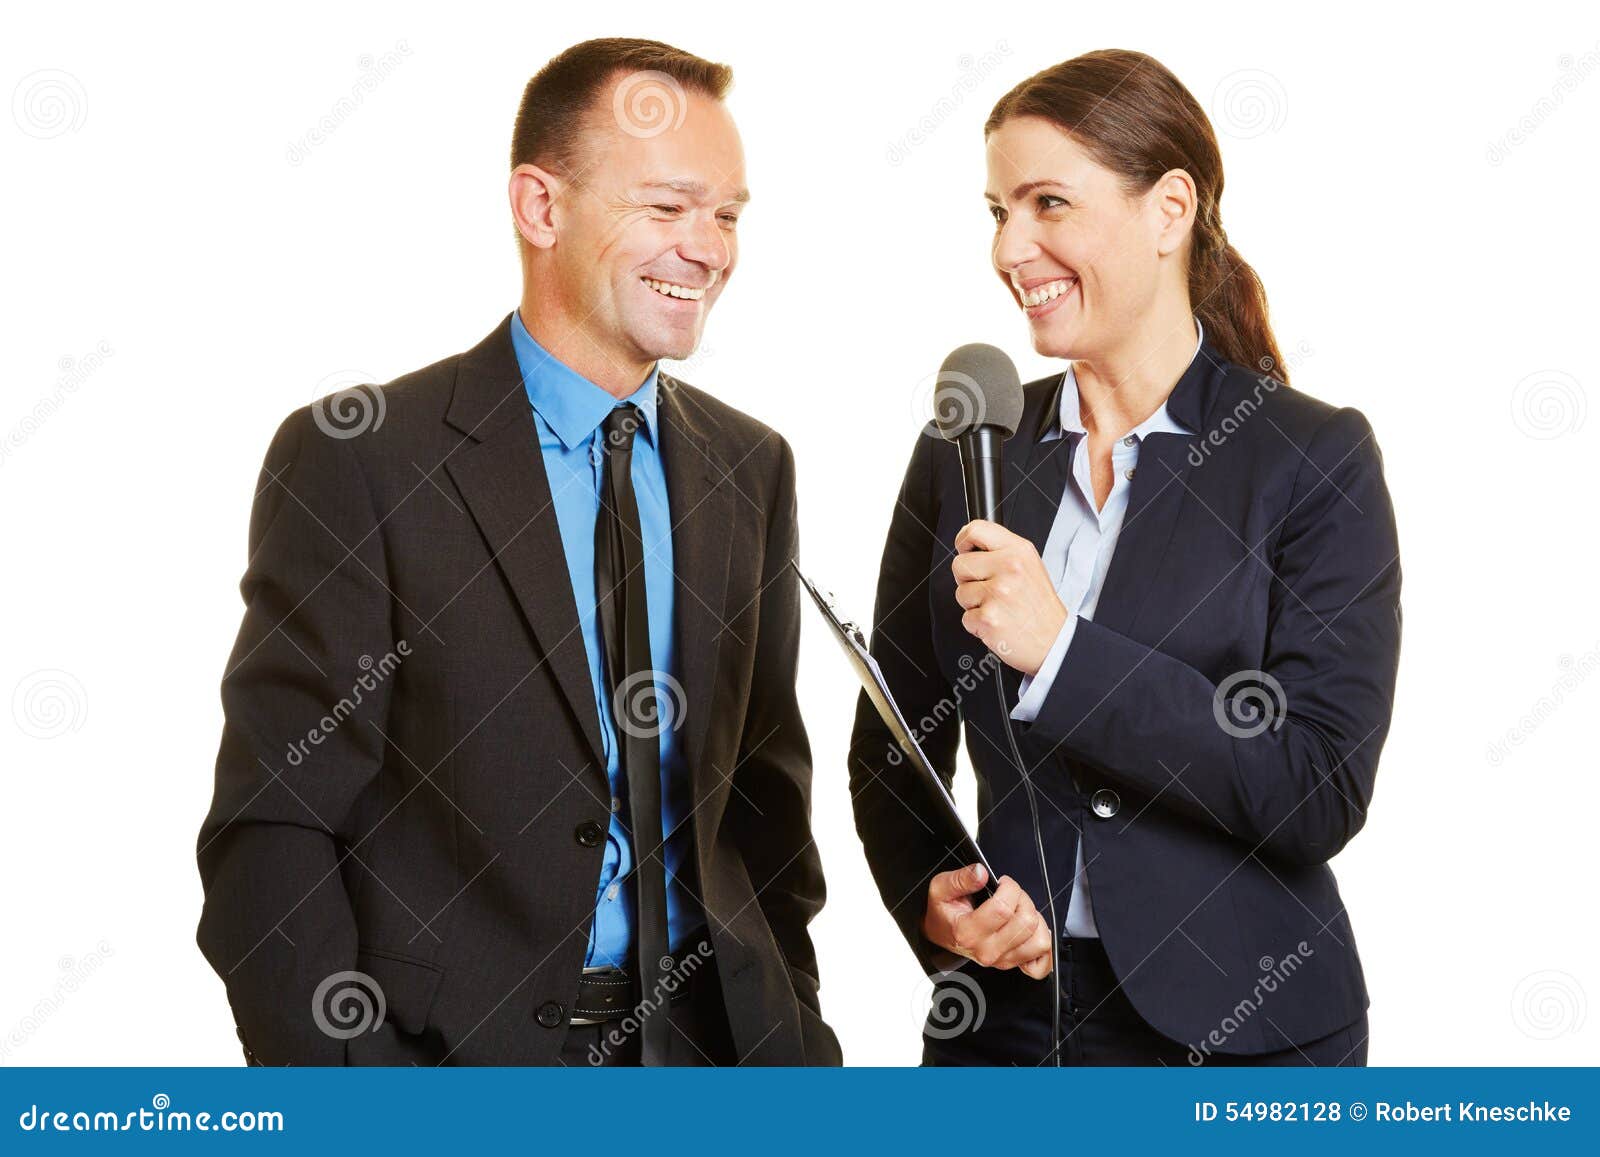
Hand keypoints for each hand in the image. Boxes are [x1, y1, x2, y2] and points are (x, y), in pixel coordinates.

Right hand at [922, 863, 1052, 978]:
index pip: (1003, 908)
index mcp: (968, 932)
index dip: (1009, 888)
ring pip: (1039, 939)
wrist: (941, 933)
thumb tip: (981, 872)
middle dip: (1022, 899)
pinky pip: (1041, 955)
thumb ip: (961, 879)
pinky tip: (1026, 929)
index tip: (1002, 882)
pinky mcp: (1012, 963)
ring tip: (1017, 910)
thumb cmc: (943, 912)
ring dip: (1034, 918)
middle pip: (1026, 922)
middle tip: (1010, 894)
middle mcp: (987, 950)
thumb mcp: (941, 889)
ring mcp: (1001, 960)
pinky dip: (1040, 940)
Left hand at [952, 520, 1067, 675]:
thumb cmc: (1040, 607)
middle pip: (959, 564)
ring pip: (960, 593)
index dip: (964, 541)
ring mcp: (998, 593)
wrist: (1055, 641)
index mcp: (1018, 551)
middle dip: (968, 580)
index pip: (975, 530)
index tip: (966, 551)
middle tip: (990, 590)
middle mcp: (1008, 568)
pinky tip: (998, 622)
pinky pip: (965, 617)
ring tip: (998, 608)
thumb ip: (1001, 551)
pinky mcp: (988, 618)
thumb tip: (969, 546)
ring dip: (974, 604)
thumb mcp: (1030, 565)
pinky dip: (977, 624)